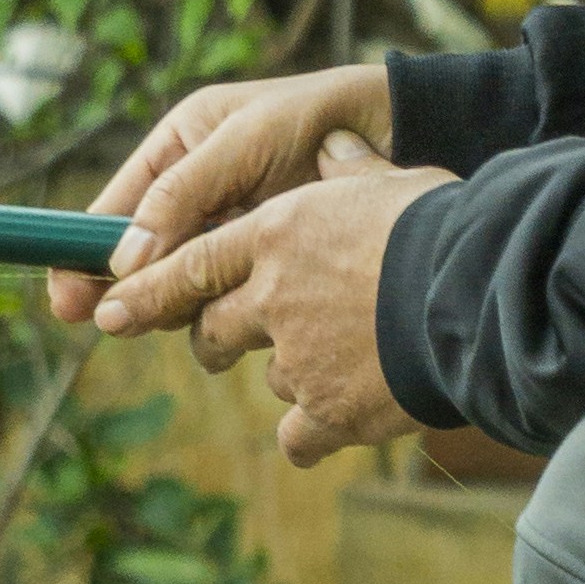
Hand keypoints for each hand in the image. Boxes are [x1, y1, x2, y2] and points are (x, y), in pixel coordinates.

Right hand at [52, 64, 392, 327]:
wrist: (406, 132)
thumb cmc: (321, 118)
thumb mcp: (244, 142)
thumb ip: (183, 195)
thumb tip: (123, 261)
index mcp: (177, 148)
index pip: (111, 211)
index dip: (83, 259)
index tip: (70, 305)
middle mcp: (197, 193)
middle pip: (143, 261)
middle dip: (143, 291)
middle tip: (141, 320)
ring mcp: (233, 231)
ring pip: (187, 287)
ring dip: (194, 303)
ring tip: (220, 300)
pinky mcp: (269, 260)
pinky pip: (233, 298)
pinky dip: (236, 308)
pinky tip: (258, 306)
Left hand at [96, 136, 451, 465]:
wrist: (476, 292)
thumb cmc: (440, 224)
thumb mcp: (389, 179)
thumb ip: (350, 171)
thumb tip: (337, 147)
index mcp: (278, 232)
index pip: (191, 263)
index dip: (146, 290)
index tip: (108, 310)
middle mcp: (272, 295)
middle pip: (212, 326)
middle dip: (212, 335)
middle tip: (221, 342)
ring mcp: (297, 357)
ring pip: (269, 374)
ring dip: (291, 370)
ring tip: (338, 363)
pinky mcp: (328, 410)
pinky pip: (297, 436)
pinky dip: (308, 435)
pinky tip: (329, 428)